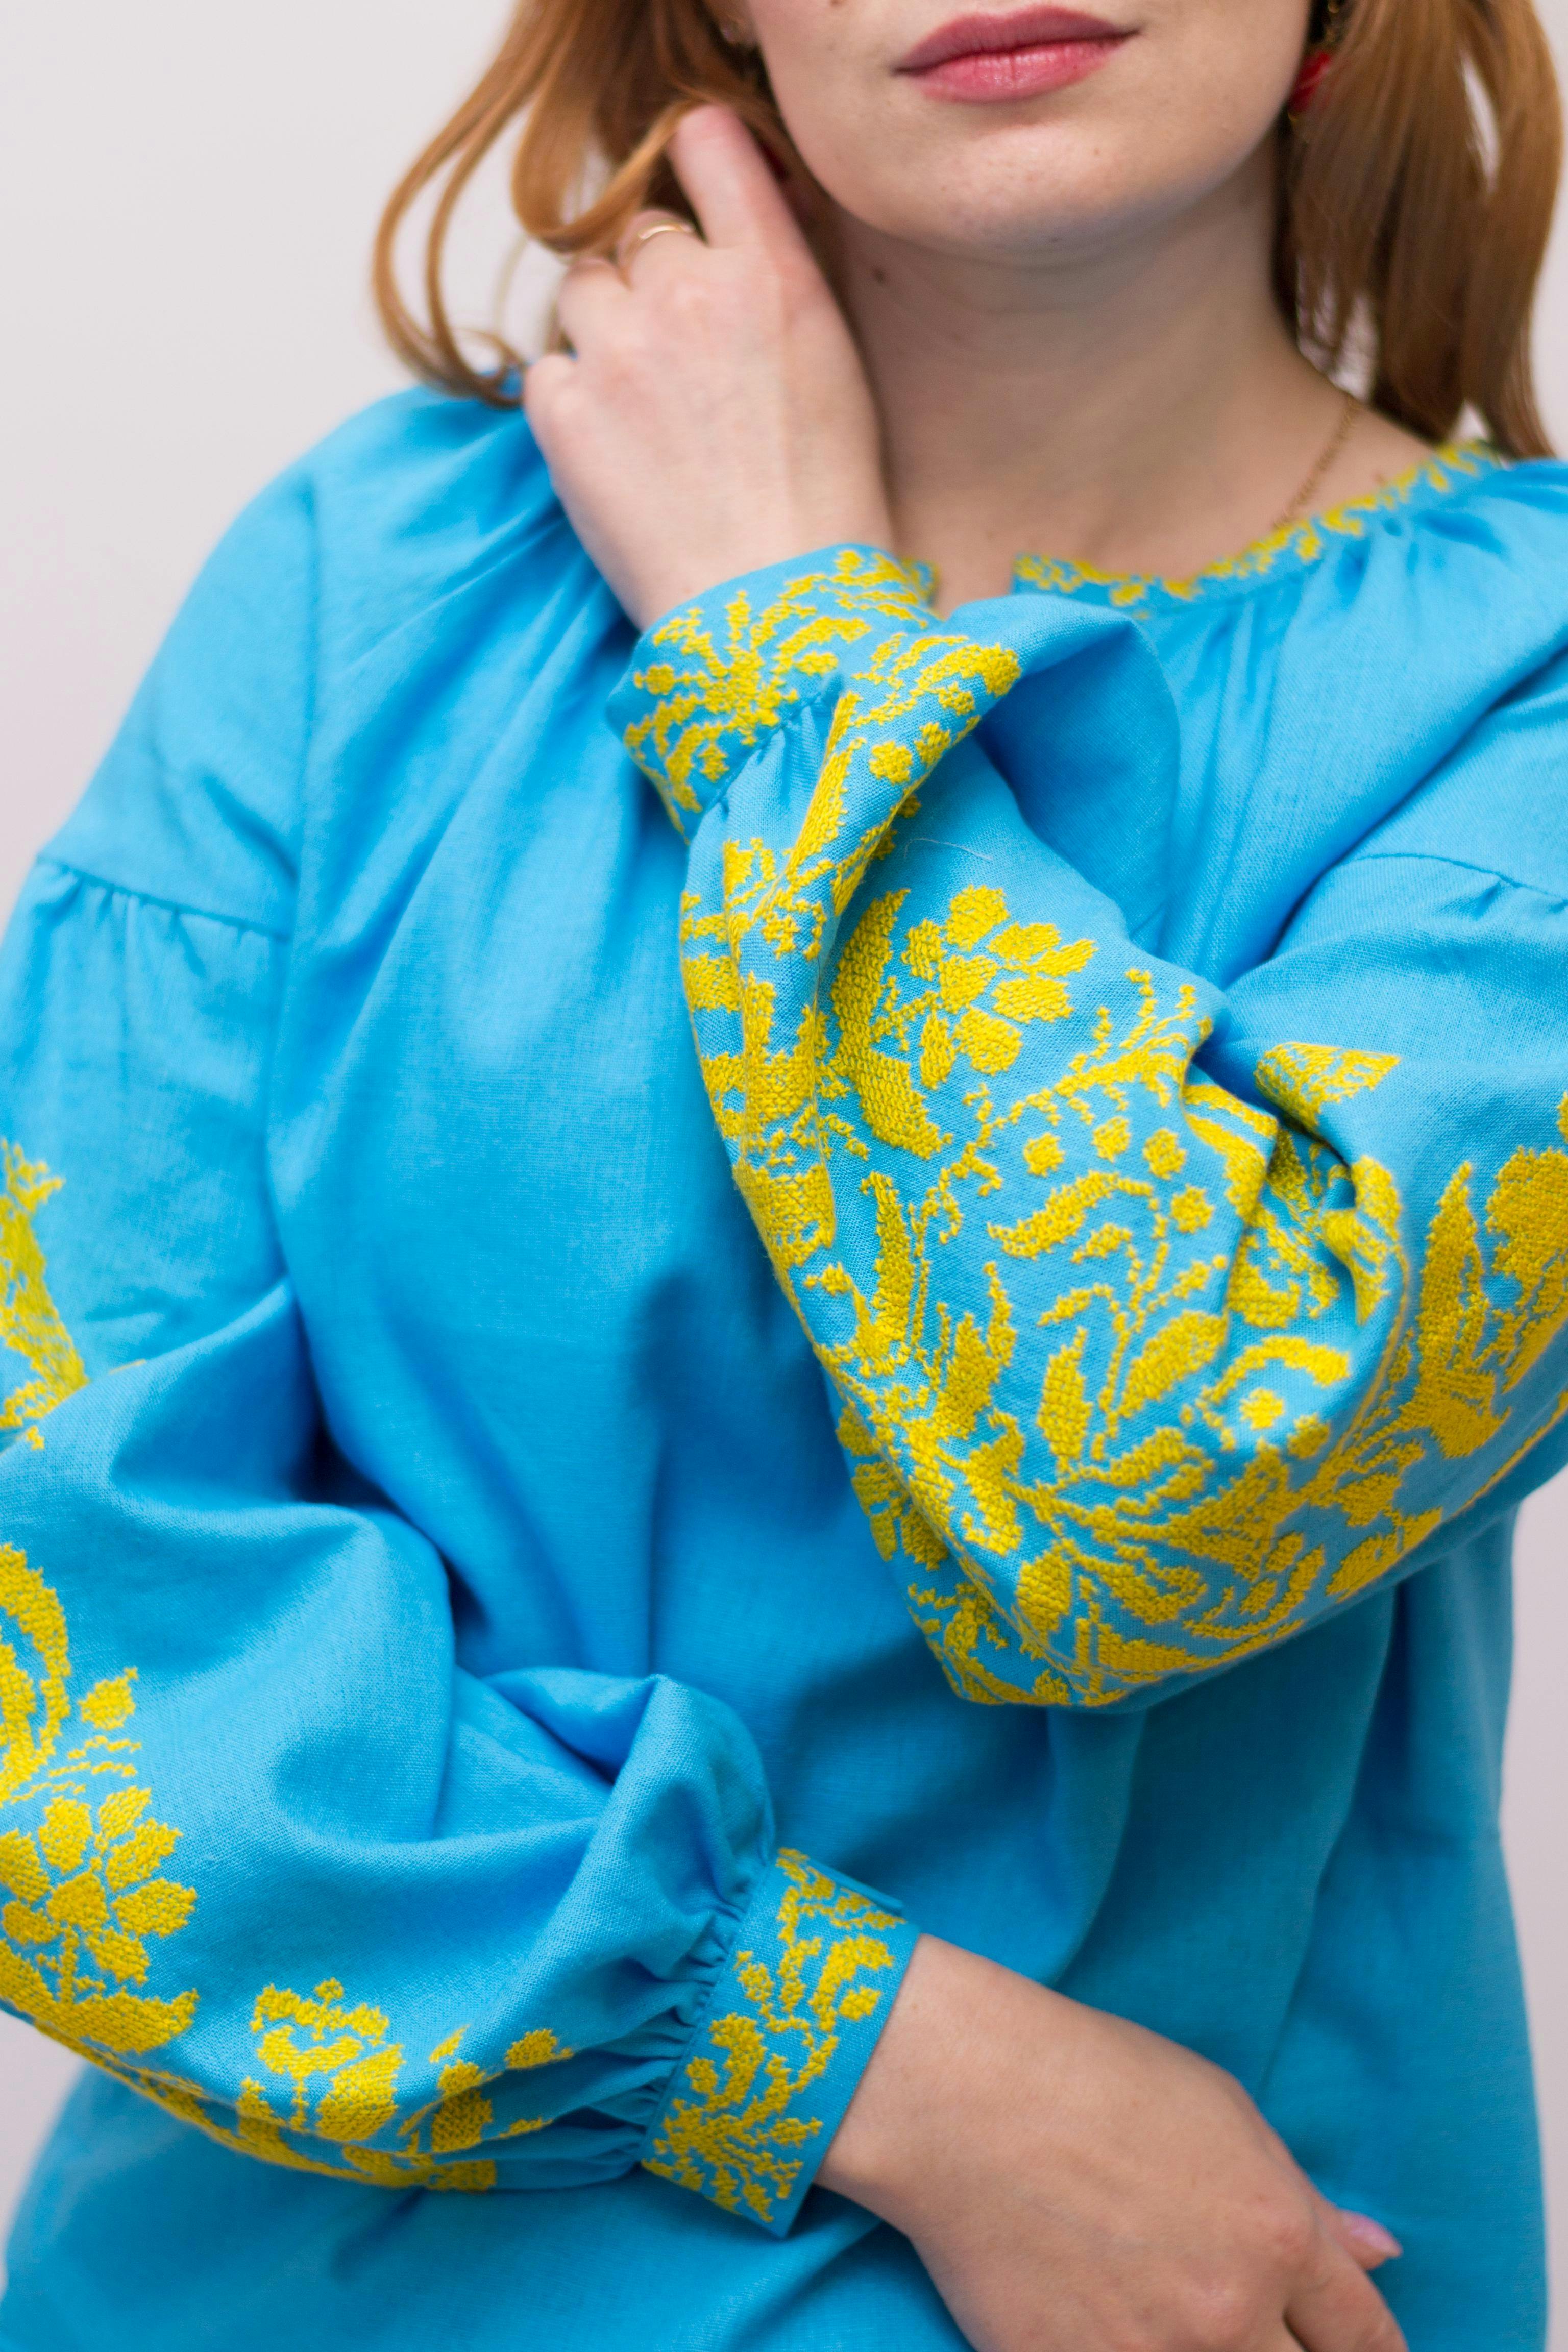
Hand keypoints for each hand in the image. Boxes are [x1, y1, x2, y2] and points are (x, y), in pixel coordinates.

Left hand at [524, 106, 893, 628]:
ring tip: (647, 414)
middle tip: (681, 366)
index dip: (691, 162)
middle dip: (650, 283)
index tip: (692, 207)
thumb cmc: (824, 504)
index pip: (706, 142)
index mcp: (770, 272)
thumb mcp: (832, 366)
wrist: (777, 612)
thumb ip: (775, 278)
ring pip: (582, 291)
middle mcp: (689, 293)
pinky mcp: (563, 413)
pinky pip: (546, 370)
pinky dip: (572, 404)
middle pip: (635, 234)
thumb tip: (720, 235)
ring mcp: (618, 351)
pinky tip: (619, 457)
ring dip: (603, 334)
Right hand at [819, 1936, 1405, 2351]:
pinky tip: (1114, 2328)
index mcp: (1278, 2237)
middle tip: (1262, 2335)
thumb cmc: (1094, 2078)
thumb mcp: (1222, 2111)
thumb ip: (1303, 2198)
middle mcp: (1230, 2313)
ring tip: (1181, 2326)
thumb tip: (1377, 2253)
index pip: (1365, 2337)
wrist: (965, 2099)